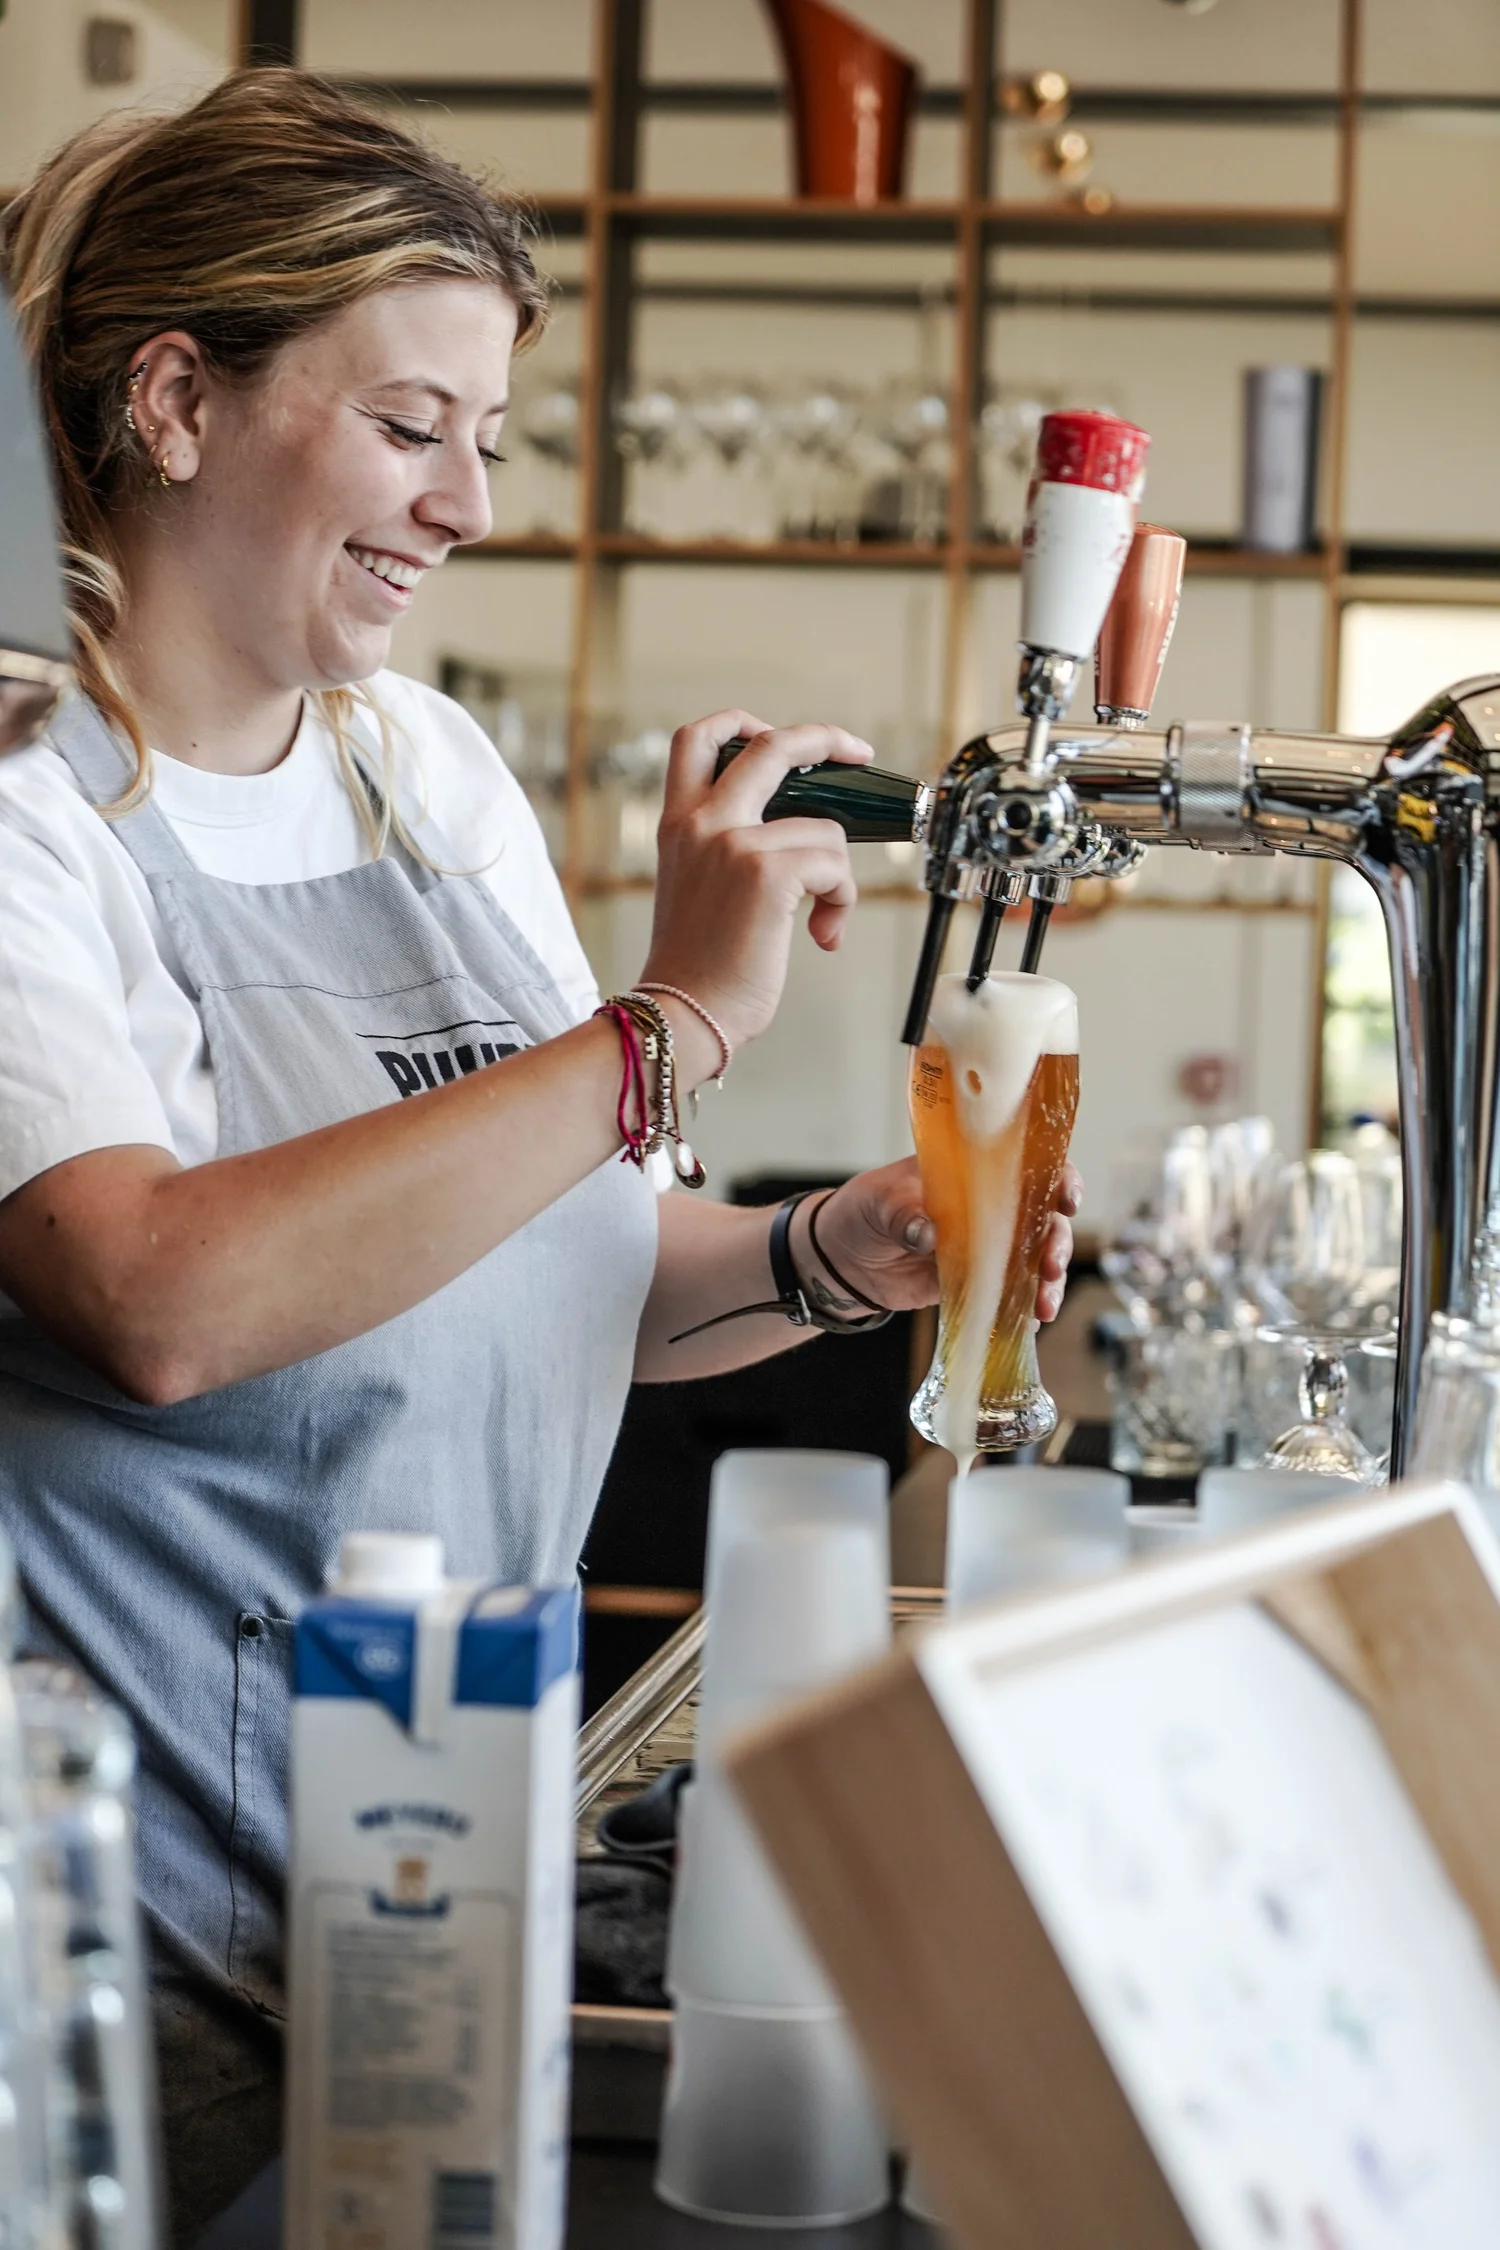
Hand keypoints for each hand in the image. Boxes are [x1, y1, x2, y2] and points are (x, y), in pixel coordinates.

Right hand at [640, 709, 872, 1082]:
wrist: (681, 1016)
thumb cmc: (698, 969)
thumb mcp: (698, 887)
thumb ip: (731, 846)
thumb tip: (805, 829)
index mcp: (678, 824)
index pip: (698, 738)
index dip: (746, 722)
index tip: (785, 739)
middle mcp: (701, 823)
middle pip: (770, 744)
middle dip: (826, 738)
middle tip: (856, 754)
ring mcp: (732, 842)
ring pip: (824, 826)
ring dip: (838, 875)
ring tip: (821, 919)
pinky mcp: (765, 873)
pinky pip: (834, 864)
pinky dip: (842, 899)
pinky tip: (822, 934)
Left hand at [793, 1157, 1082, 1323]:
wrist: (840, 1260)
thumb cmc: (860, 1213)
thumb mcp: (877, 1202)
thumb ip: (902, 1213)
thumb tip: (926, 1232)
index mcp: (972, 1174)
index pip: (1028, 1167)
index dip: (1057, 1179)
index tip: (1066, 1198)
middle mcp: (988, 1208)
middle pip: (1042, 1219)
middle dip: (1057, 1242)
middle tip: (1049, 1266)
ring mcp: (985, 1248)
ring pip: (1034, 1261)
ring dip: (1047, 1282)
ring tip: (1043, 1307)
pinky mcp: (975, 1283)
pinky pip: (1010, 1295)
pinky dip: (1023, 1310)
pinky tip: (1028, 1325)